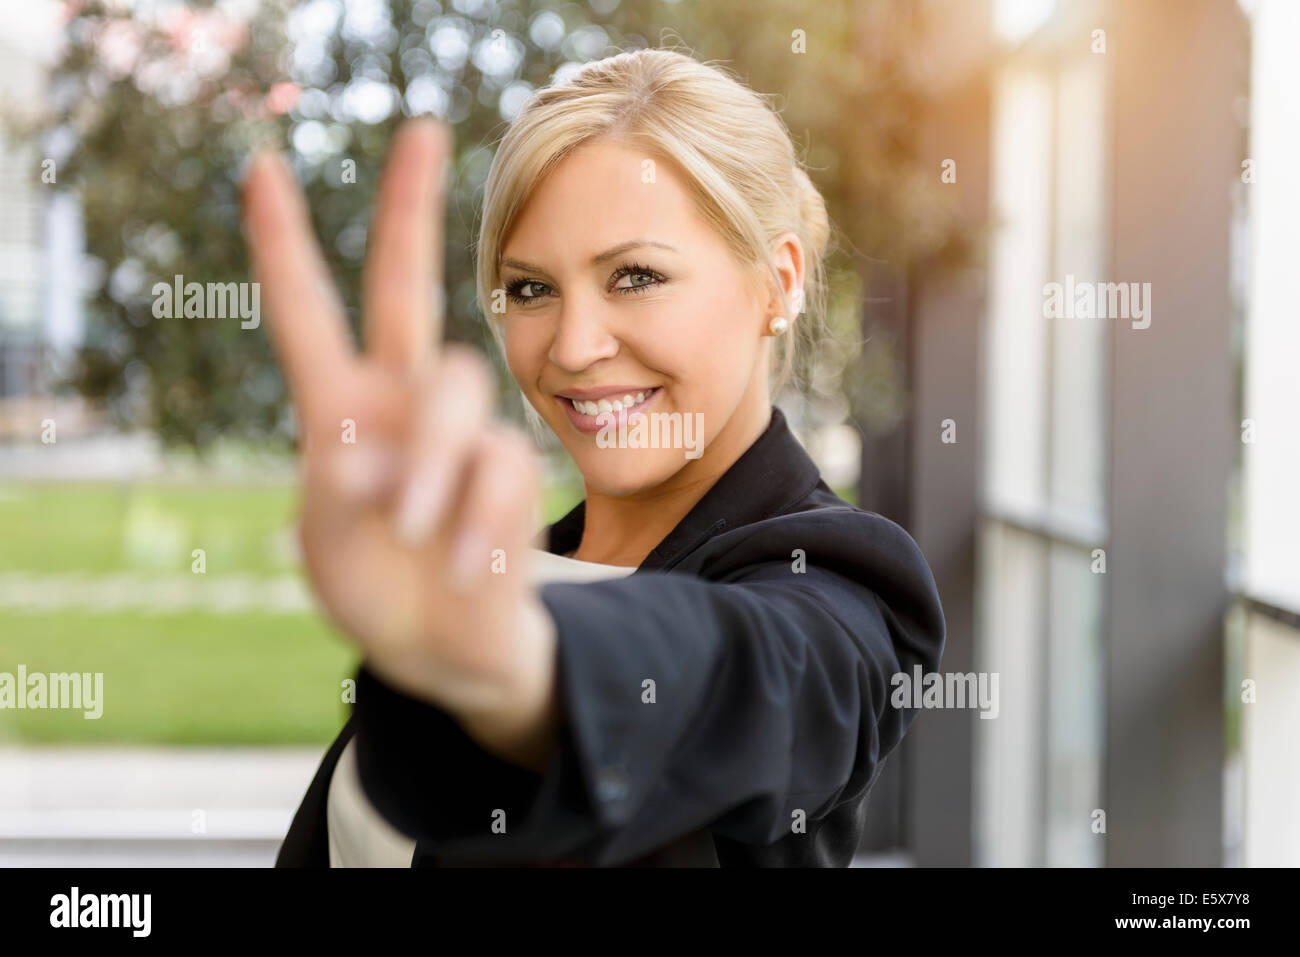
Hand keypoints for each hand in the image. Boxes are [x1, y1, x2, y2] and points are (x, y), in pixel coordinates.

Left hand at [240, 120, 557, 768]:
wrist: (443, 647)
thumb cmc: (373, 588)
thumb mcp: (324, 540)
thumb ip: (342, 485)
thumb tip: (396, 455)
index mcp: (340, 409)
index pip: (310, 314)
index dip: (284, 244)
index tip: (262, 166)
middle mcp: (401, 403)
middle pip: (410, 289)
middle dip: (412, 204)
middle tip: (423, 128)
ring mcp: (457, 433)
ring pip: (457, 391)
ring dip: (427, 465)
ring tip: (409, 532)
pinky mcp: (506, 472)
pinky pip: (495, 466)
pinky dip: (471, 521)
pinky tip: (461, 567)